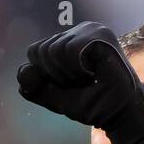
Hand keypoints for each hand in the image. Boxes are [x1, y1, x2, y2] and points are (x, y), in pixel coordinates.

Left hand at [16, 21, 143, 143]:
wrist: (120, 114)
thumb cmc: (91, 104)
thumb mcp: (55, 98)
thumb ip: (34, 87)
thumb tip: (24, 70)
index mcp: (66, 42)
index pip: (34, 51)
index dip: (44, 75)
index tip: (66, 85)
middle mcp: (77, 31)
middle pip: (39, 50)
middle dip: (54, 76)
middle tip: (79, 83)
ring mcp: (90, 29)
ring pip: (52, 49)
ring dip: (67, 74)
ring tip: (88, 78)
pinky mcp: (100, 34)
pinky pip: (68, 49)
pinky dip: (76, 69)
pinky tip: (94, 72)